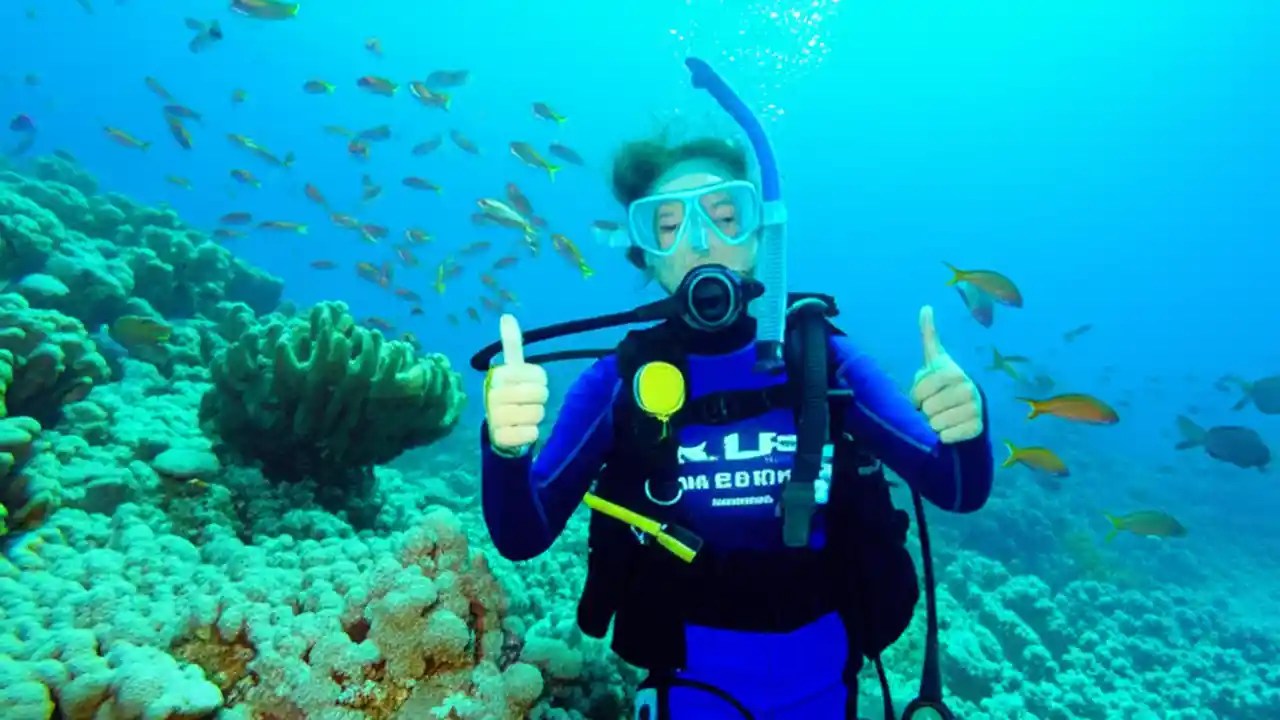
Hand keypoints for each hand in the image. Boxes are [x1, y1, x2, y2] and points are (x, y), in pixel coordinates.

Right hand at [485, 314, 548, 454]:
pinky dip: (531, 433)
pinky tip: (520, 431)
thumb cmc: (510, 395)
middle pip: (540, 394)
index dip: (540, 382)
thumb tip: (507, 316)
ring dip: (536, 417)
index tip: (529, 384)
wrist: (498, 428)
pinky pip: (531, 433)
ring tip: (523, 417)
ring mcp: (496, 416)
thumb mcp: (512, 370)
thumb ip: (511, 345)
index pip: (539, 375)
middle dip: (539, 401)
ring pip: (537, 414)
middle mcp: (494, 394)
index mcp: (499, 375)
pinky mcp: (501, 437)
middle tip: (528, 403)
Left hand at [909, 305, 983, 443]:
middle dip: (924, 411)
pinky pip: (948, 436)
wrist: (964, 409)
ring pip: (936, 424)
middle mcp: (968, 388)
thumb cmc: (943, 383)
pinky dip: (943, 436)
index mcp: (953, 372)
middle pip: (927, 408)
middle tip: (932, 408)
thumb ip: (927, 336)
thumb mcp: (934, 360)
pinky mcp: (977, 428)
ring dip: (932, 425)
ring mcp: (975, 409)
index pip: (920, 392)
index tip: (921, 396)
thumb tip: (925, 307)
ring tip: (940, 417)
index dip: (915, 397)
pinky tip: (949, 429)